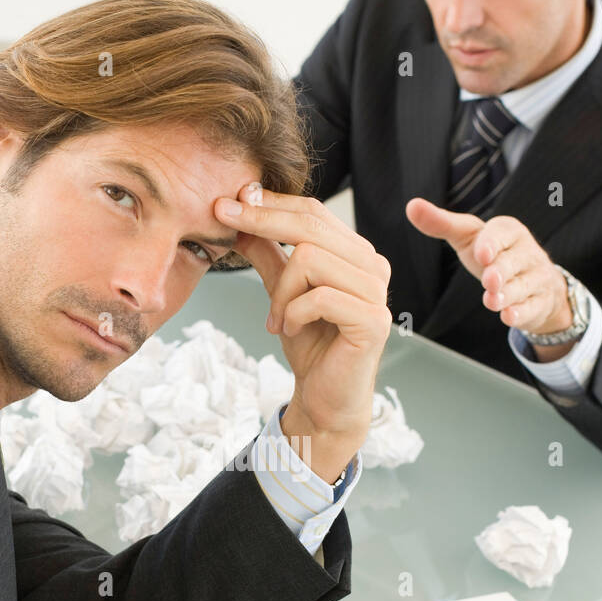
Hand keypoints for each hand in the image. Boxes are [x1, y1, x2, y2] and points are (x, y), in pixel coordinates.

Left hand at [214, 184, 392, 483]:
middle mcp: (372, 265)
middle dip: (261, 222)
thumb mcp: (281, 292)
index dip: (270, 203)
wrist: (326, 398)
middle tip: (225, 225)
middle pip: (311, 225)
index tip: (229, 202)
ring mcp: (376, 292)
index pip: (312, 212)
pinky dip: (293, 313)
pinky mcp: (373, 320)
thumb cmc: (311, 345)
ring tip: (276, 319)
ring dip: (280, 292)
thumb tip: (237, 215)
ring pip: (310, 259)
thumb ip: (267, 255)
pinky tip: (289, 330)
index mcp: (355, 253)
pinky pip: (319, 297)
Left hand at [405, 197, 572, 335]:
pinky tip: (509, 316)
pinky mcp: (540, 302)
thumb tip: (411, 206)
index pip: (501, 234)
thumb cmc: (493, 255)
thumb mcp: (467, 238)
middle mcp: (527, 252)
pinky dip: (521, 313)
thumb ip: (441, 223)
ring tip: (492, 302)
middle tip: (489, 280)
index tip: (482, 254)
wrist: (533, 282)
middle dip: (501, 271)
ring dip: (507, 295)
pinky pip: (532, 308)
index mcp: (509, 231)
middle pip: (512, 262)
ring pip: (522, 286)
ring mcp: (536, 278)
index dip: (492, 244)